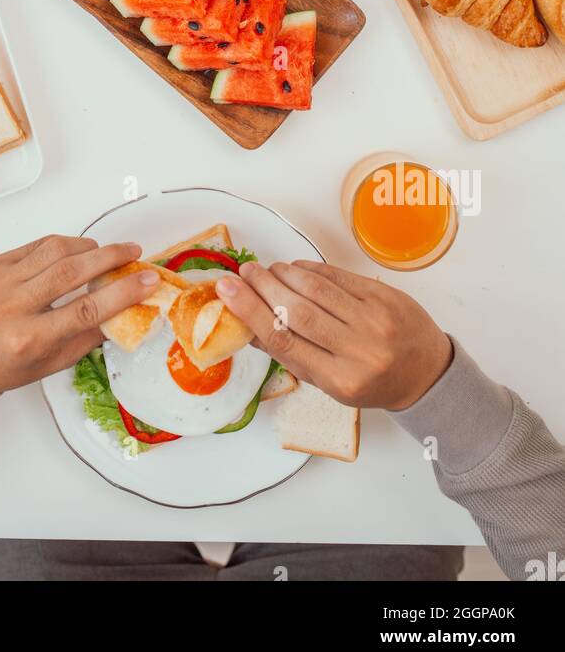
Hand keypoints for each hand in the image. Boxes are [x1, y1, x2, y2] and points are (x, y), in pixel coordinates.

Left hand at [0, 235, 158, 392]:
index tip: (148, 281)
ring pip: (54, 250)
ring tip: (108, 251)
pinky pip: (37, 246)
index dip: (122, 293)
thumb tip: (125, 310)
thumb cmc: (4, 366)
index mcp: (28, 338)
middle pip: (71, 271)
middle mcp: (13, 305)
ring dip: (87, 247)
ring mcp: (1, 280)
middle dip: (110, 257)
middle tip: (134, 252)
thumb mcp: (49, 364)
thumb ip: (87, 337)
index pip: (85, 310)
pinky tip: (78, 251)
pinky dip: (63, 244)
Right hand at [215, 259, 452, 410]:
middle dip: (262, 288)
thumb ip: (292, 356)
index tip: (227, 292)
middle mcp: (358, 350)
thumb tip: (247, 326)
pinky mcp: (383, 296)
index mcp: (340, 380)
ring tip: (265, 270)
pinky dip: (310, 269)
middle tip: (241, 274)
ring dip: (283, 274)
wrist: (426, 372)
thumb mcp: (331, 383)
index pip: (284, 342)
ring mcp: (374, 320)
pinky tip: (294, 268)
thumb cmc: (372, 381)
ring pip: (316, 289)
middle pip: (296, 312)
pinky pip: (338, 276)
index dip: (250, 312)